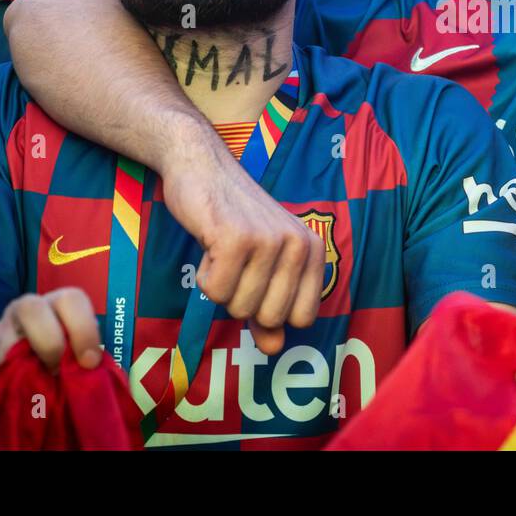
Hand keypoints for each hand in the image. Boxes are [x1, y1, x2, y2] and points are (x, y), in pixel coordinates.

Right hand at [0, 288, 100, 397]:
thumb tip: (91, 372)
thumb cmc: (56, 370)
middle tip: (56, 371)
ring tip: (35, 393)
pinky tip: (11, 400)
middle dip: (48, 341)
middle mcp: (22, 310)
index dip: (83, 328)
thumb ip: (83, 360)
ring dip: (23, 372)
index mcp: (56, 306)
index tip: (89, 362)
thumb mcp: (74, 362)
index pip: (70, 299)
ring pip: (3, 342)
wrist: (13, 387)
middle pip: (31, 308)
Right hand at [161, 141, 323, 354]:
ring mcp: (268, 240)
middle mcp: (298, 245)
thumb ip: (269, 308)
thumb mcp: (260, 264)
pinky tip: (209, 245)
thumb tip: (275, 349)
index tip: (258, 282)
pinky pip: (214, 292)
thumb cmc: (233, 218)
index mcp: (313, 251)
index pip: (303, 318)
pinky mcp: (235, 238)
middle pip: (269, 317)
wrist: (202, 166)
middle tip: (236, 264)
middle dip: (242, 300)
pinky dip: (203, 276)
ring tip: (222, 251)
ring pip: (238, 307)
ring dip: (220, 286)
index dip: (272, 311)